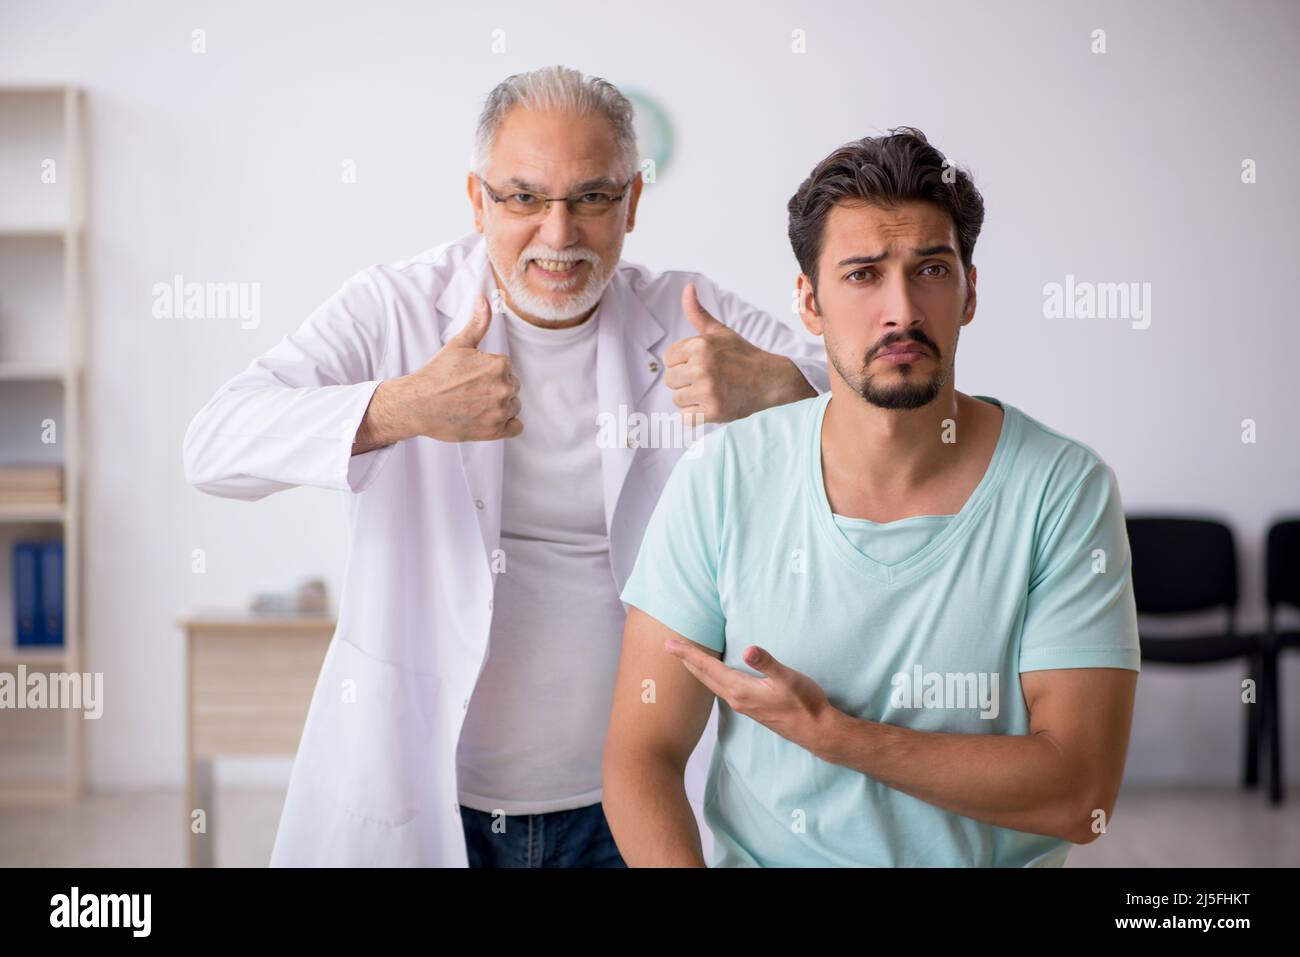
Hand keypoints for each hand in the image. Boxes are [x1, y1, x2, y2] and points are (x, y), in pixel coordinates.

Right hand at [402, 294, 521, 441]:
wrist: (418, 404)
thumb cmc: (436, 374)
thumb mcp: (458, 344)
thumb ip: (478, 323)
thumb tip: (485, 299)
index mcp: (500, 365)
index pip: (507, 368)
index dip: (489, 372)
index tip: (472, 377)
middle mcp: (504, 388)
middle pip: (512, 387)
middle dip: (496, 389)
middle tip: (471, 392)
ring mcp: (500, 411)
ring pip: (513, 406)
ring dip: (500, 406)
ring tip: (476, 405)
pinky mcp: (495, 430)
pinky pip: (516, 427)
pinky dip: (507, 425)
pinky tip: (490, 419)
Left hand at [663, 283, 814, 424]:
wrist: (770, 380)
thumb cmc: (742, 355)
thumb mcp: (720, 331)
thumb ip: (698, 313)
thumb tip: (687, 287)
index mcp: (700, 345)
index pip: (668, 359)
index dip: (682, 362)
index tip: (701, 364)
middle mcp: (702, 367)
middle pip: (670, 380)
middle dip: (685, 381)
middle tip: (708, 379)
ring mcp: (708, 391)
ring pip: (676, 399)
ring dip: (690, 398)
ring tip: (710, 391)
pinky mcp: (713, 412)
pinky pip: (685, 417)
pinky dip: (694, 415)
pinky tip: (709, 405)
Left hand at [665, 638, 834, 755]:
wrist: (815, 730)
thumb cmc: (804, 703)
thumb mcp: (788, 679)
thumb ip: (767, 663)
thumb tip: (749, 650)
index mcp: (740, 689)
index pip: (707, 667)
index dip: (688, 653)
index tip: (669, 643)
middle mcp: (736, 699)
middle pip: (703, 676)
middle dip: (685, 660)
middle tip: (668, 645)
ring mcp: (742, 705)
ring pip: (711, 684)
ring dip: (696, 670)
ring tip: (685, 658)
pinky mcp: (749, 707)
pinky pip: (720, 688)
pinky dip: (710, 677)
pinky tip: (713, 675)